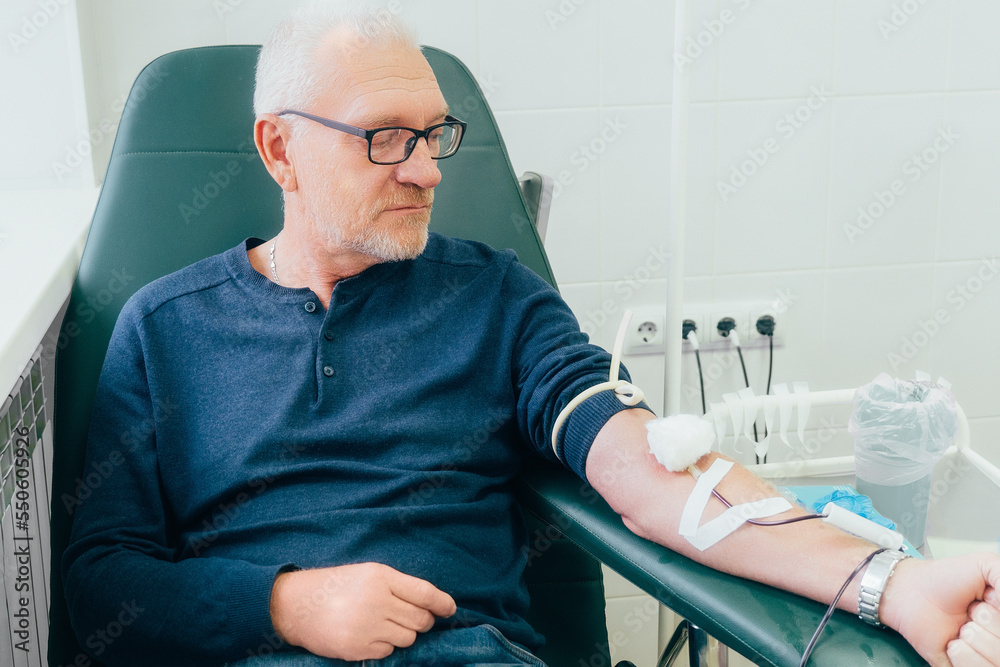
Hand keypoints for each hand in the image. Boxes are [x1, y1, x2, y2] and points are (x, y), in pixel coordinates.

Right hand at [269, 562, 456, 659]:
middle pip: (420, 620)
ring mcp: (367, 626)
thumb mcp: (367, 574)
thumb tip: (432, 604)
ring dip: (402, 634)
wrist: (296, 605)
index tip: (450, 609)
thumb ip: (398, 586)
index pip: (424, 592)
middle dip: (421, 621)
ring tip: (382, 624)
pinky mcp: (357, 648)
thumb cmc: (336, 587)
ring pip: (407, 638)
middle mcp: (376, 600)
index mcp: (380, 577)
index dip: (442, 603)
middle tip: (410, 618)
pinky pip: (388, 652)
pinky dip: (384, 646)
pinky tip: (367, 635)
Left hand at [881, 553, 999, 665]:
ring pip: (996, 663)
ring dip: (976, 641)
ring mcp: (983, 656)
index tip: (987, 600)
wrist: (911, 592)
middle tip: (971, 612)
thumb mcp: (986, 565)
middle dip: (989, 623)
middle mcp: (998, 640)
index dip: (998, 615)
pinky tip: (953, 643)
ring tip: (962, 628)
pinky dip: (963, 656)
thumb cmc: (945, 579)